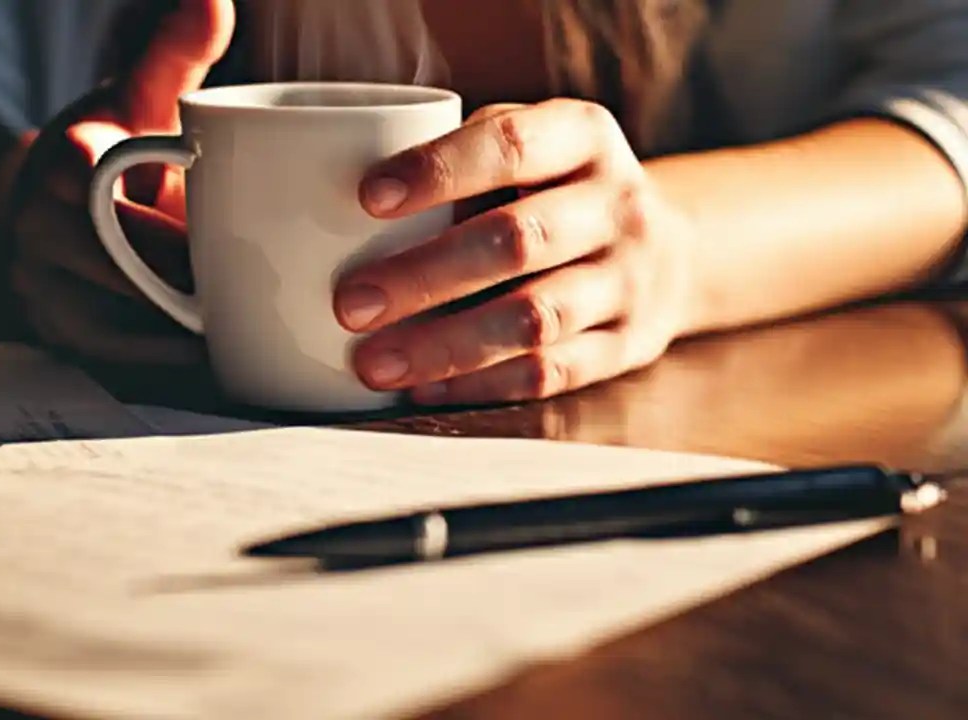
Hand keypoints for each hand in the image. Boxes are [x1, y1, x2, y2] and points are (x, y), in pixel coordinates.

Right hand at [1, 0, 233, 364]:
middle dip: (184, 275)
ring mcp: (40, 293)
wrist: (49, 214)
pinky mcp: (58, 342)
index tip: (206, 222)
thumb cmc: (118, 152)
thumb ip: (176, 56)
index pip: (91, 175)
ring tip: (247, 328)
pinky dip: (165, 368)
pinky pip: (113, 366)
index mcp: (61, 165)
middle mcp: (36, 231)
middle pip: (116, 261)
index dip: (148, 201)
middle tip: (257, 280)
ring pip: (115, 323)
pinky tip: (219, 366)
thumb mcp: (140, 98)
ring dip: (179, 331)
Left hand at [334, 100, 697, 404]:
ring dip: (445, 344)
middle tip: (349, 302)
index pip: (511, 145)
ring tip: (373, 361)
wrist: (670, 252)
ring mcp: (628, 280)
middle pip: (517, 240)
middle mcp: (616, 205)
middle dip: (425, 275)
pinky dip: (480, 384)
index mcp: (584, 137)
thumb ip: (460, 158)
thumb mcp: (531, 148)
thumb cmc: (557, 191)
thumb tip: (335, 196)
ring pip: (533, 318)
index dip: (438, 171)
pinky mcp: (626, 346)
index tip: (367, 198)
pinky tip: (423, 386)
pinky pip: (549, 372)